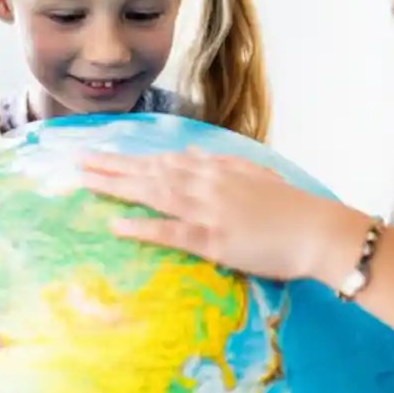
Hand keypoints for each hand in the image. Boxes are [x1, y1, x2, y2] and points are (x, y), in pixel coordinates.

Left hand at [80, 150, 362, 281]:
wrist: (318, 230)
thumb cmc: (290, 207)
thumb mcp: (252, 174)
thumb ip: (218, 163)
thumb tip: (188, 153)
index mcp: (215, 168)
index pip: (162, 160)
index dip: (129, 159)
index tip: (100, 155)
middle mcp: (206, 183)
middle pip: (149, 172)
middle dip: (111, 167)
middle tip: (76, 163)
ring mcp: (208, 209)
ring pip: (153, 193)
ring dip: (117, 187)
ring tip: (85, 183)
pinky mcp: (214, 239)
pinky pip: (171, 232)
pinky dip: (142, 227)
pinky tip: (117, 225)